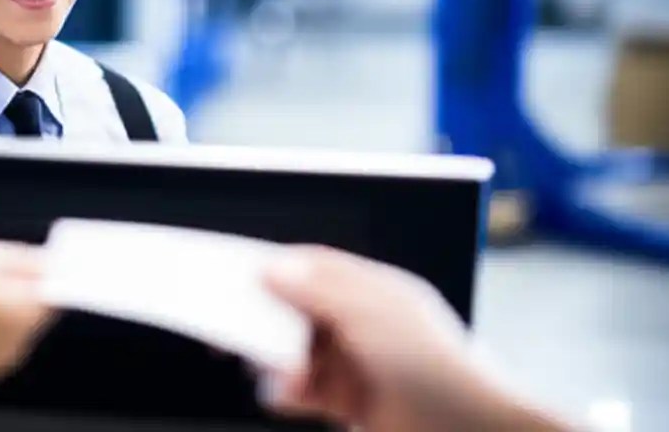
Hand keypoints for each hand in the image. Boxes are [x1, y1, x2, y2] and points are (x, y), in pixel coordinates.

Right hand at [259, 246, 563, 431]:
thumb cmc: (439, 372)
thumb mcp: (373, 316)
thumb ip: (319, 289)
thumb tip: (272, 267)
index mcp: (373, 289)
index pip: (313, 266)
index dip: (272, 266)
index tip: (232, 271)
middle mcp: (363, 323)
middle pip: (297, 309)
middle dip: (265, 318)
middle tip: (229, 325)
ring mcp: (358, 363)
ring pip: (295, 352)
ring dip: (276, 361)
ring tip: (275, 369)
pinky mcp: (352, 401)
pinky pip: (304, 389)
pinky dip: (289, 390)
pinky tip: (290, 392)